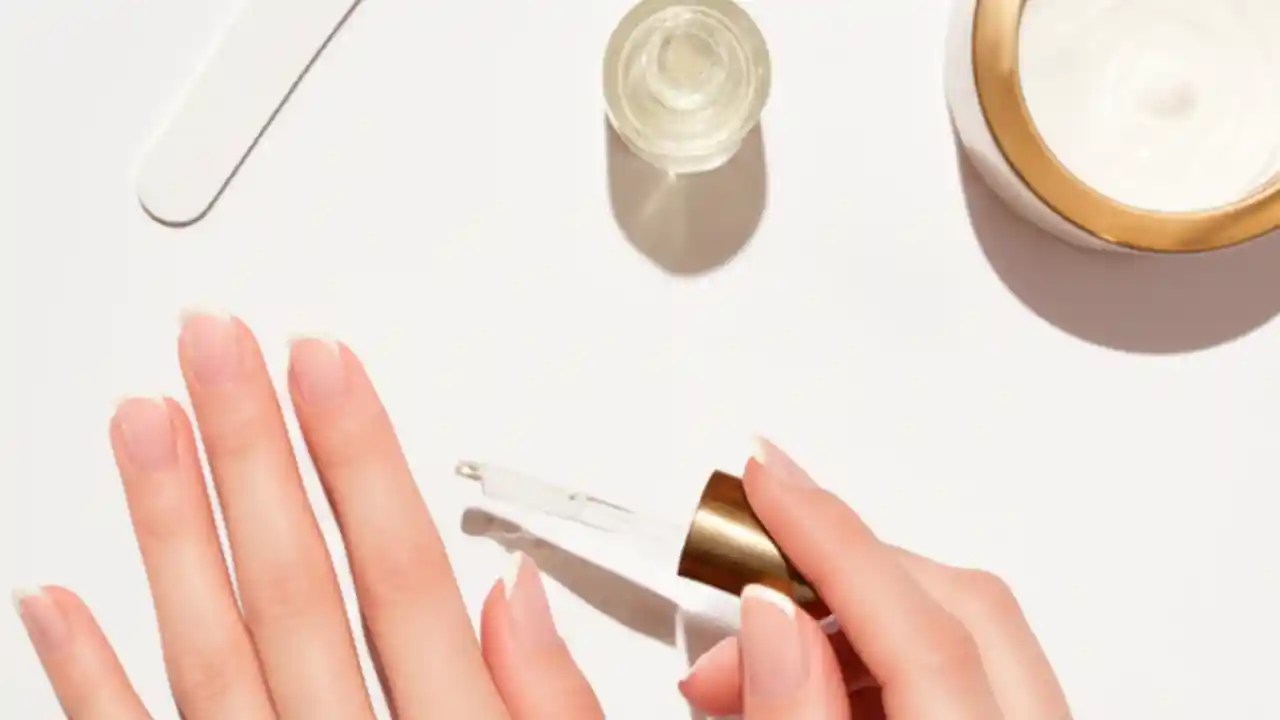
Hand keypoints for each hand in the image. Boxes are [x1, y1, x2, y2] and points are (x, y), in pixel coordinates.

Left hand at [13, 314, 602, 718]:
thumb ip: (561, 708)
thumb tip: (517, 594)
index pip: (403, 581)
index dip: (362, 462)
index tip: (324, 365)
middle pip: (294, 594)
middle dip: (254, 456)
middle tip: (213, 350)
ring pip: (207, 658)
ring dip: (166, 534)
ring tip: (140, 425)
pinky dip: (87, 685)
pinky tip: (53, 603)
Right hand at [678, 440, 1070, 718]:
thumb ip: (796, 715)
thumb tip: (770, 613)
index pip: (921, 625)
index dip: (832, 538)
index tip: (765, 478)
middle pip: (960, 604)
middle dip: (838, 572)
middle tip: (742, 578)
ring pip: (964, 636)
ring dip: (847, 628)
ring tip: (743, 675)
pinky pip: (968, 675)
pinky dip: (881, 665)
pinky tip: (807, 693)